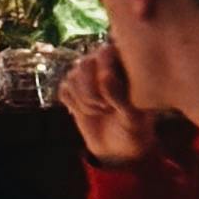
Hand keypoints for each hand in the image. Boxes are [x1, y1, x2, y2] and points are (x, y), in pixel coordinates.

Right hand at [59, 42, 158, 167]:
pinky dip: (74, 105)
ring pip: (72, 77)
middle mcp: (103, 61)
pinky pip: (64, 89)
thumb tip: (104, 76)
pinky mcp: (72, 88)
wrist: (119, 146)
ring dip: (85, 101)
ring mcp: (86, 74)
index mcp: (125, 61)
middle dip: (93, 92)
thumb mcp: (133, 115)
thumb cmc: (134, 126)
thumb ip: (120, 96)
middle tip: (107, 108)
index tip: (116, 101)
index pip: (106, 52)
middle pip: (85, 63)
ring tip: (102, 111)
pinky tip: (88, 113)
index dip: (106, 77)